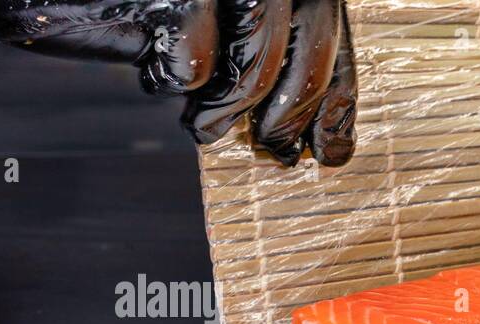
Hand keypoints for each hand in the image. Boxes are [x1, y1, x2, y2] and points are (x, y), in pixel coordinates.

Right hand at [0, 1, 356, 166]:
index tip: (333, 151)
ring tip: (207, 126)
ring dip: (232, 110)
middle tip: (277, 152)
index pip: (333, 38)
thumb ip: (270, 55)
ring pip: (256, 65)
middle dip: (293, 118)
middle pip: (310, 55)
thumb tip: (310, 126)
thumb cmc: (139, 2)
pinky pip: (193, 61)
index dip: (340, 101)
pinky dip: (174, 80)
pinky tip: (156, 77)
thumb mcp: (223, 24)